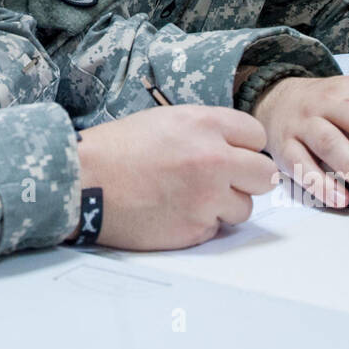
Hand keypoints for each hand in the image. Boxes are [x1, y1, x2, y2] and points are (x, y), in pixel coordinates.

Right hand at [73, 106, 276, 249]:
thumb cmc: (118, 148)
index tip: (232, 153)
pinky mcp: (195, 229)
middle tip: (226, 180)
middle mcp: (213, 160)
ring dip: (223, 204)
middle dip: (248, 179)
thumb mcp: (166, 120)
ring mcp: (207, 198)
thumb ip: (207, 131)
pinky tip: (173, 210)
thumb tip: (237, 150)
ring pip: (243, 207)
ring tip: (188, 196)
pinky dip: (200, 223)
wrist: (83, 182)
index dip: (243, 146)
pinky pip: (215, 228)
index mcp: (205, 125)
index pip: (256, 137)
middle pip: (264, 176)